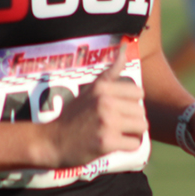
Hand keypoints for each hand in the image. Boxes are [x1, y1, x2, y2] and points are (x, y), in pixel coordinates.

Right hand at [45, 45, 146, 166]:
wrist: (52, 141)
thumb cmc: (74, 115)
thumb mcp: (89, 90)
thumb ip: (110, 73)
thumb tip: (124, 49)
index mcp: (103, 88)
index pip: (139, 93)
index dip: (131, 104)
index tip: (118, 110)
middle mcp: (105, 102)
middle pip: (141, 112)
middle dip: (133, 121)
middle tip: (116, 125)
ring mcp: (106, 122)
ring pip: (141, 127)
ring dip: (133, 133)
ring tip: (118, 134)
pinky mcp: (106, 142)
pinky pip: (134, 144)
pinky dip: (127, 146)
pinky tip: (114, 144)